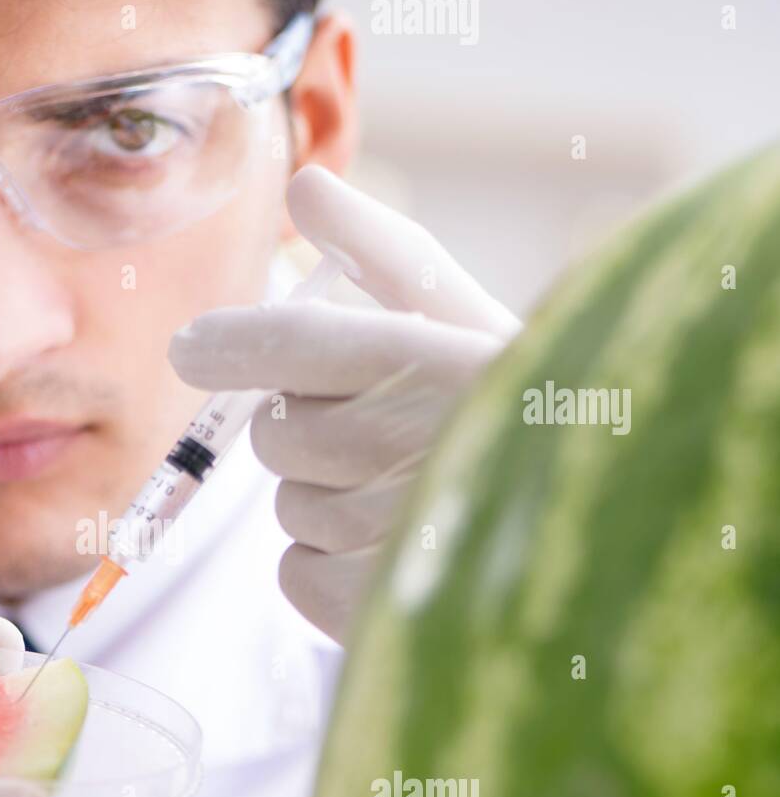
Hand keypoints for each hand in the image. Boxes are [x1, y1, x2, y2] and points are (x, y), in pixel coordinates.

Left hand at [169, 165, 519, 642]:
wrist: (604, 539)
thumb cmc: (524, 418)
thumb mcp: (469, 325)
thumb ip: (384, 254)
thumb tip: (303, 186)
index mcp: (441, 360)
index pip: (298, 347)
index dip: (233, 347)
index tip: (191, 349)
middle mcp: (414, 443)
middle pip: (278, 434)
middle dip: (314, 433)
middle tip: (386, 441)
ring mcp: (394, 535)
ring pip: (288, 506)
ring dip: (329, 502)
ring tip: (411, 503)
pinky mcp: (375, 610)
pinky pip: (292, 571)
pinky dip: (324, 569)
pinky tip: (391, 557)